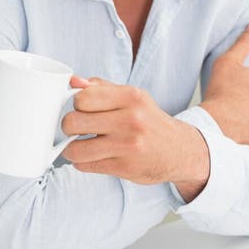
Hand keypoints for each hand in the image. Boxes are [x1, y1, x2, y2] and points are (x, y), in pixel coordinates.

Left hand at [61, 76, 209, 186]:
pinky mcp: (124, 168)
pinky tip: (92, 157)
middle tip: (76, 129)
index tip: (82, 110)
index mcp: (130, 96)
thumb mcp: (131, 96)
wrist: (180, 150)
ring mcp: (127, 145)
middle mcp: (130, 120)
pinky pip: (86, 165)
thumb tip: (73, 81)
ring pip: (75, 148)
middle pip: (73, 122)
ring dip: (72, 149)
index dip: (76, 104)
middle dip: (69, 127)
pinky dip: (82, 162)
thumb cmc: (149, 120)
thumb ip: (100, 87)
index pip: (82, 97)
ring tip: (79, 145)